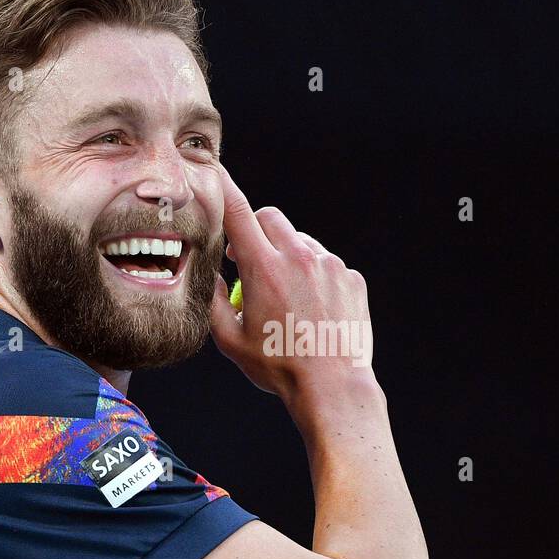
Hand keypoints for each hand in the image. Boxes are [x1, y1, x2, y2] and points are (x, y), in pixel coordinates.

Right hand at [209, 166, 374, 404]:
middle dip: (256, 231)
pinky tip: (313, 309)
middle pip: (271, 218)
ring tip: (287, 298)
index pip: (238, 213)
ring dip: (288, 257)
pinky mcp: (351, 278)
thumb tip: (207, 274)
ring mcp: (330, 265)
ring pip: (301, 242)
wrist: (332, 387)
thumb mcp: (230, 340)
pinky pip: (327, 264)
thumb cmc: (278, 367)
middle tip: (250, 263)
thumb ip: (211, 301)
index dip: (222, 188)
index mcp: (264, 269)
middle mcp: (299, 257)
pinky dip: (315, 277)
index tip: (213, 172)